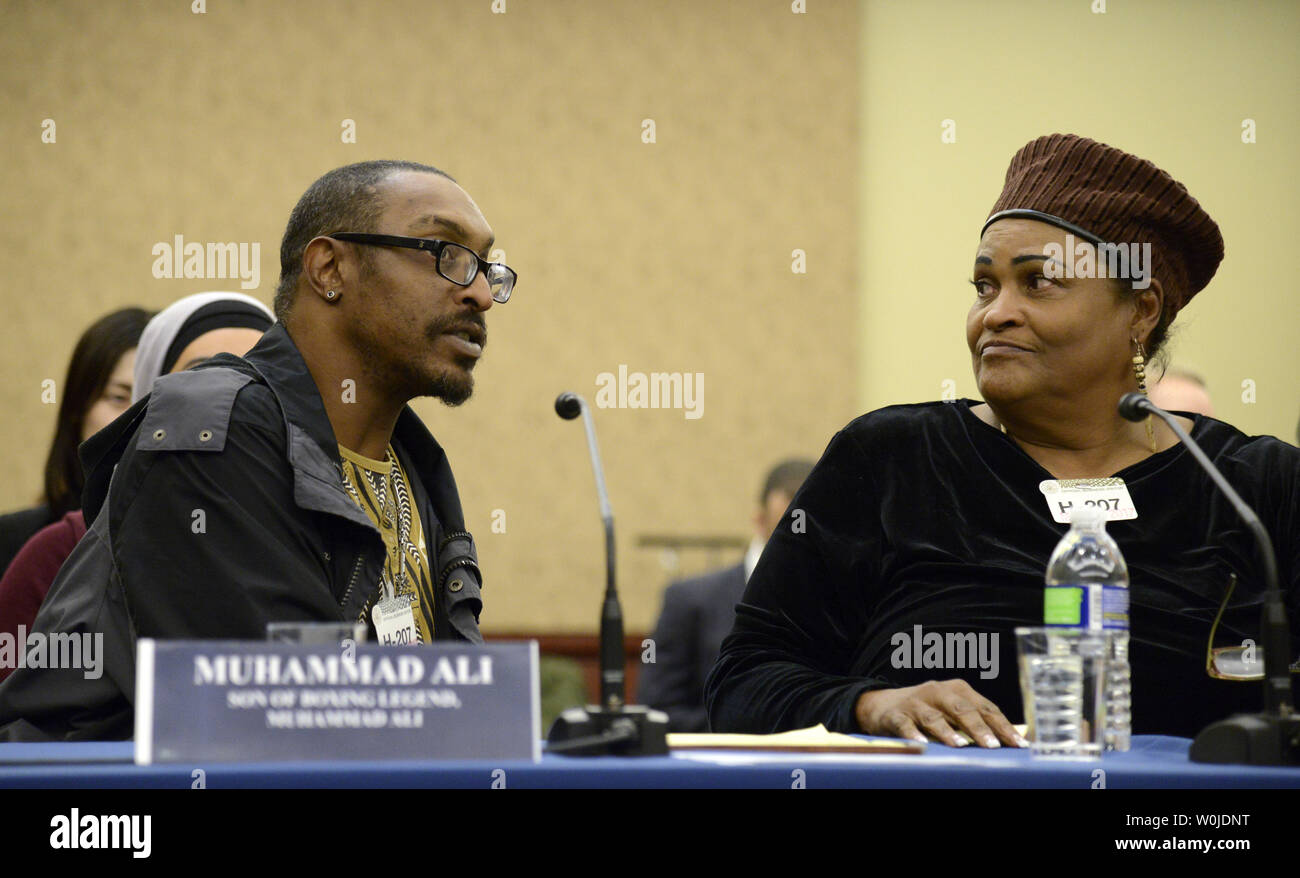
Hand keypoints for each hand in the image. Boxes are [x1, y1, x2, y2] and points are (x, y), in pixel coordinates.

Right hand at [854, 680, 1027, 747]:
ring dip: (947, 731)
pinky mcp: (895, 715)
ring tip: (960, 746)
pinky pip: (905, 725)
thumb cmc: (927, 711)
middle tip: (994, 746)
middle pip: (962, 709)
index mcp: (957, 690)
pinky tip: (923, 745)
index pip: (985, 708)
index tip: (1019, 744)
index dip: (1003, 726)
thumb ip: (976, 722)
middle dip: (980, 728)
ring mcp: (916, 702)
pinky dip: (914, 735)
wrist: (882, 705)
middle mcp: (938, 692)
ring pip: (934, 717)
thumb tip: (1011, 741)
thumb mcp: (952, 712)